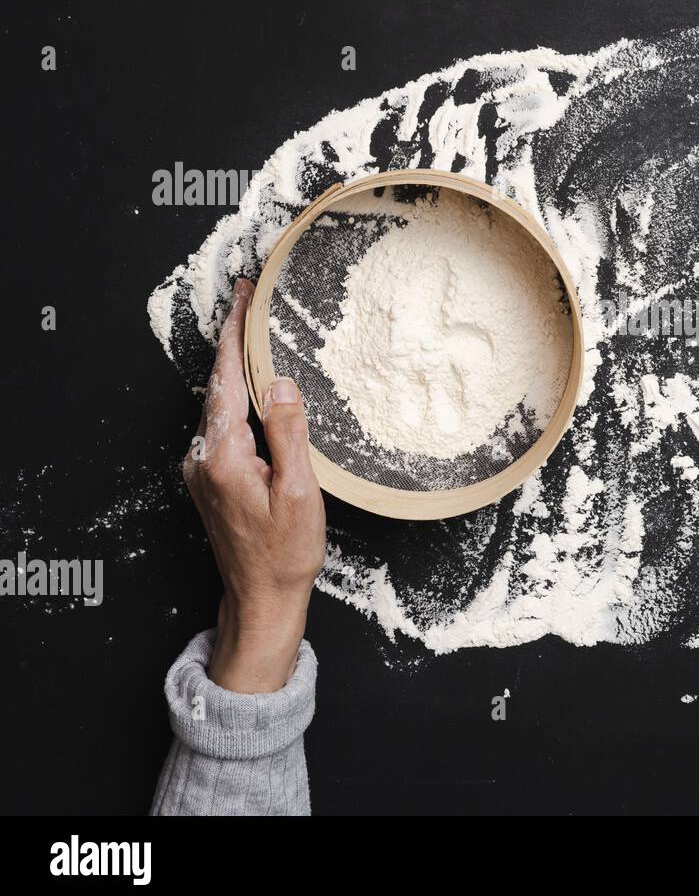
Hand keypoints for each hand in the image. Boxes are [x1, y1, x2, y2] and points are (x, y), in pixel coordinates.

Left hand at [182, 277, 325, 692]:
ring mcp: (203, 469)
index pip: (227, 380)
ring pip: (219, 404)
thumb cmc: (285, 552)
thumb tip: (280, 383)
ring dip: (235, 367)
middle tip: (248, 301)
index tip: (243, 298)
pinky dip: (236, 396)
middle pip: (218, 386)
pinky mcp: (211, 478)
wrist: (262, 596)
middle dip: (233, 341)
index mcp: (223, 456)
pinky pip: (223, 424)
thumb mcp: (299, 491)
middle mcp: (203, 458)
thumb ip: (288, 432)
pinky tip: (253, 386)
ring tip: (253, 332)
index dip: (235, 335)